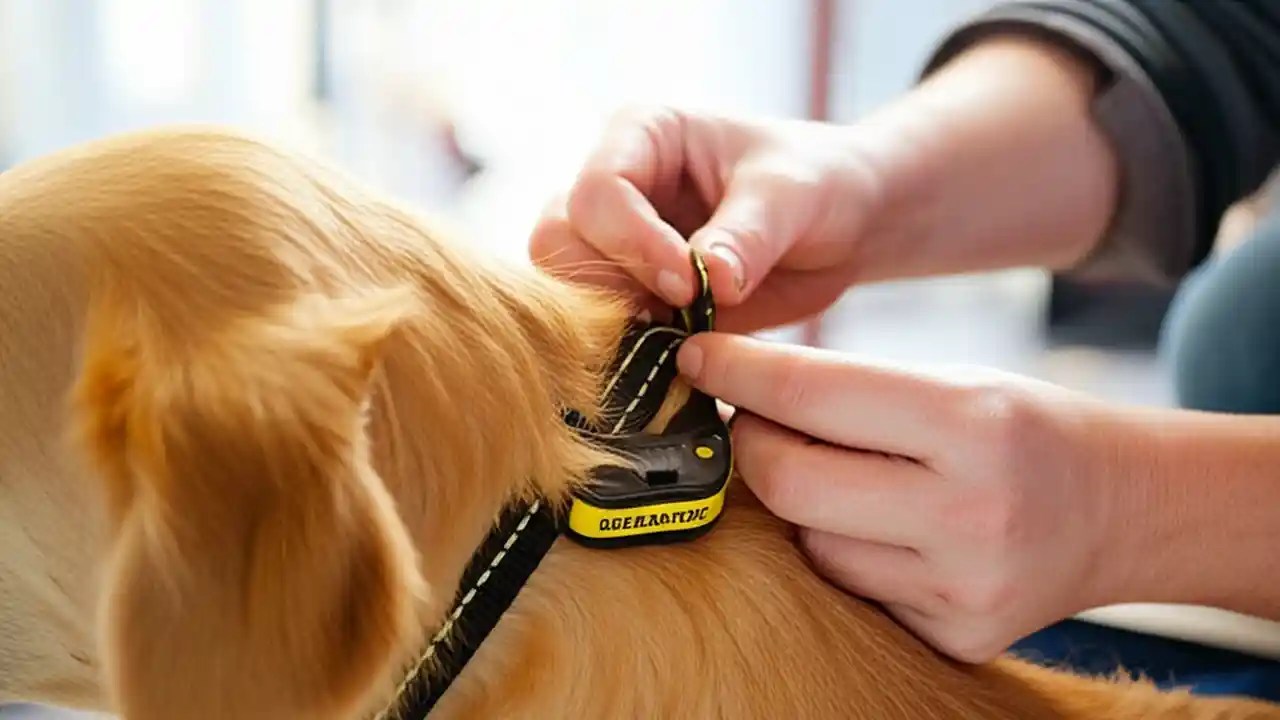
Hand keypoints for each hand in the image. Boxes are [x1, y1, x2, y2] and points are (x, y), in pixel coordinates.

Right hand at [528, 106, 892, 331]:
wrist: (842, 227)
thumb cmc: (817, 182)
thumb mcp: (791, 195)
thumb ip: (745, 234)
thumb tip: (709, 280)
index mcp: (642, 134)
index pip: (598, 190)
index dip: (632, 242)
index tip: (688, 283)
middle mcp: (614, 185)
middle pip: (559, 239)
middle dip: (607, 286)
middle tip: (671, 317)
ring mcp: (615, 242)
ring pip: (566, 288)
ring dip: (612, 322)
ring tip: (676, 336)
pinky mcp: (632, 293)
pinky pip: (601, 327)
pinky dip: (627, 348)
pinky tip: (674, 354)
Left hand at [676, 333, 1134, 662]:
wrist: (1121, 509)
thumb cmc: (1024, 428)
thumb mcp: (951, 382)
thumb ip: (848, 391)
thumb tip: (730, 390)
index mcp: (971, 424)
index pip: (811, 394)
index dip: (736, 372)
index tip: (693, 358)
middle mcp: (968, 512)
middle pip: (787, 481)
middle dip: (749, 441)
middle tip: (752, 418)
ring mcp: (961, 588)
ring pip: (809, 542)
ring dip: (796, 502)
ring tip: (837, 471)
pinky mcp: (955, 636)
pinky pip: (848, 587)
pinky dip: (840, 549)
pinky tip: (875, 524)